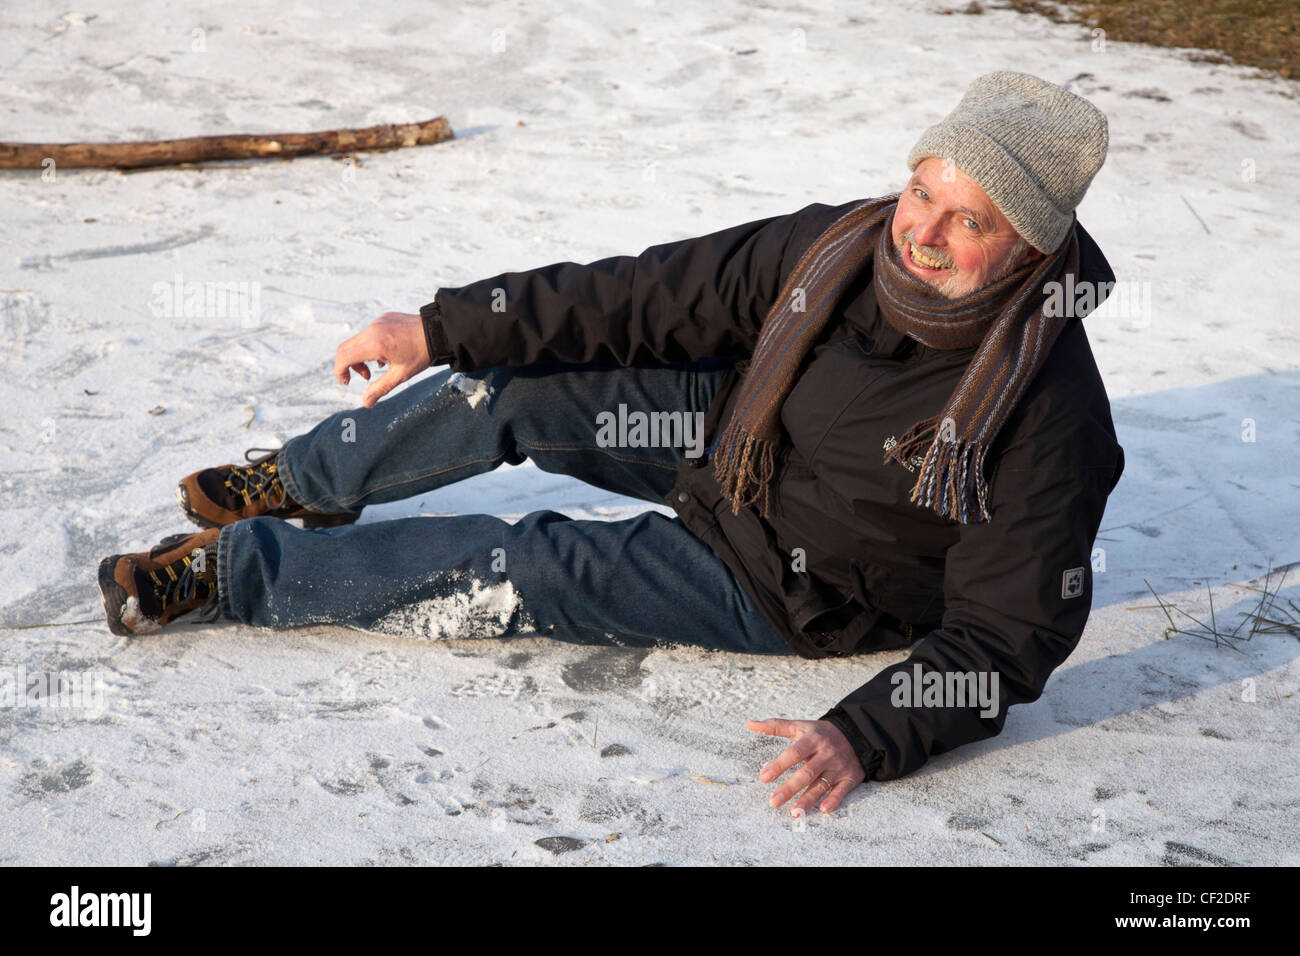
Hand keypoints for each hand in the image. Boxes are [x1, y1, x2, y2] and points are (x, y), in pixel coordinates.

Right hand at [333, 311, 429, 407]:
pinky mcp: (383, 318)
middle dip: (349, 365)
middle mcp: (373, 330)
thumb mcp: (401, 375)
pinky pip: (368, 333)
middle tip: (365, 377)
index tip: (346, 382)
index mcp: (375, 344)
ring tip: (379, 367)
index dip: (340, 371)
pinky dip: (370, 346)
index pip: (344, 356)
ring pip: (357, 341)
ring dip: (361, 356)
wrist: (438, 331)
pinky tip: (386, 355)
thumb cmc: (422, 354)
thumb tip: (366, 403)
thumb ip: (380, 388)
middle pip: (346, 348)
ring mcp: (377, 322)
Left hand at [746, 717, 865, 815]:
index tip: (764, 777)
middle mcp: (826, 754)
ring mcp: (838, 766)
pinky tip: (823, 809)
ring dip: (808, 799)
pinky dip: (834, 800)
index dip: (779, 765)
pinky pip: (842, 791)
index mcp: (813, 740)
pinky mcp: (850, 777)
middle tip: (774, 801)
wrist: (856, 734)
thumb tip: (749, 724)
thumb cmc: (820, 733)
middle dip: (789, 788)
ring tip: (794, 811)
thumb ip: (775, 726)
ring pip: (821, 785)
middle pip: (806, 773)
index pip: (794, 753)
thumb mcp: (800, 726)